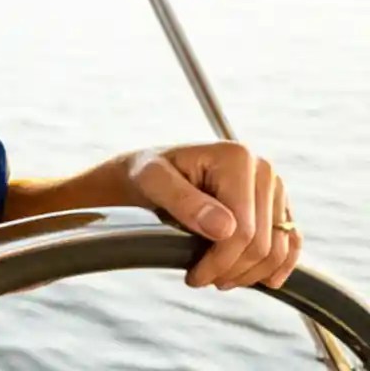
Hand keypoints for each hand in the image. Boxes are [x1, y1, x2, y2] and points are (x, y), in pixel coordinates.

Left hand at [125, 141, 299, 289]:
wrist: (153, 172)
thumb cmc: (147, 173)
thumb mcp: (152, 180)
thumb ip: (183, 201)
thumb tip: (225, 229)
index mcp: (237, 157)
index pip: (242, 229)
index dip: (220, 261)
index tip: (194, 277)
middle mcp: (263, 168)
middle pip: (263, 242)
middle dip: (232, 270)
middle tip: (203, 280)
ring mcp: (275, 186)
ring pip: (279, 248)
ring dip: (252, 274)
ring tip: (219, 279)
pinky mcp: (278, 203)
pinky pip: (291, 241)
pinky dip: (279, 265)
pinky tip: (261, 281)